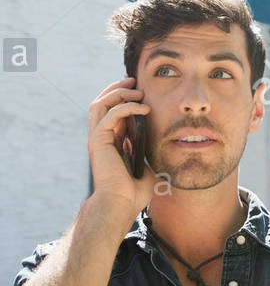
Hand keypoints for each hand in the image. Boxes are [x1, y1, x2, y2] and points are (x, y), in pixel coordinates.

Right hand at [88, 76, 155, 214]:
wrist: (121, 205)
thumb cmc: (133, 193)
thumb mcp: (146, 167)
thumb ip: (146, 152)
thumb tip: (156, 143)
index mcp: (110, 143)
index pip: (111, 112)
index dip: (123, 98)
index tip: (141, 92)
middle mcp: (101, 138)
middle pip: (101, 103)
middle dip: (117, 88)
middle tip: (134, 80)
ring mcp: (97, 139)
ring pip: (100, 104)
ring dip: (118, 92)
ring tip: (137, 89)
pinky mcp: (98, 140)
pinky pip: (110, 114)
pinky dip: (126, 106)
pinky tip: (144, 107)